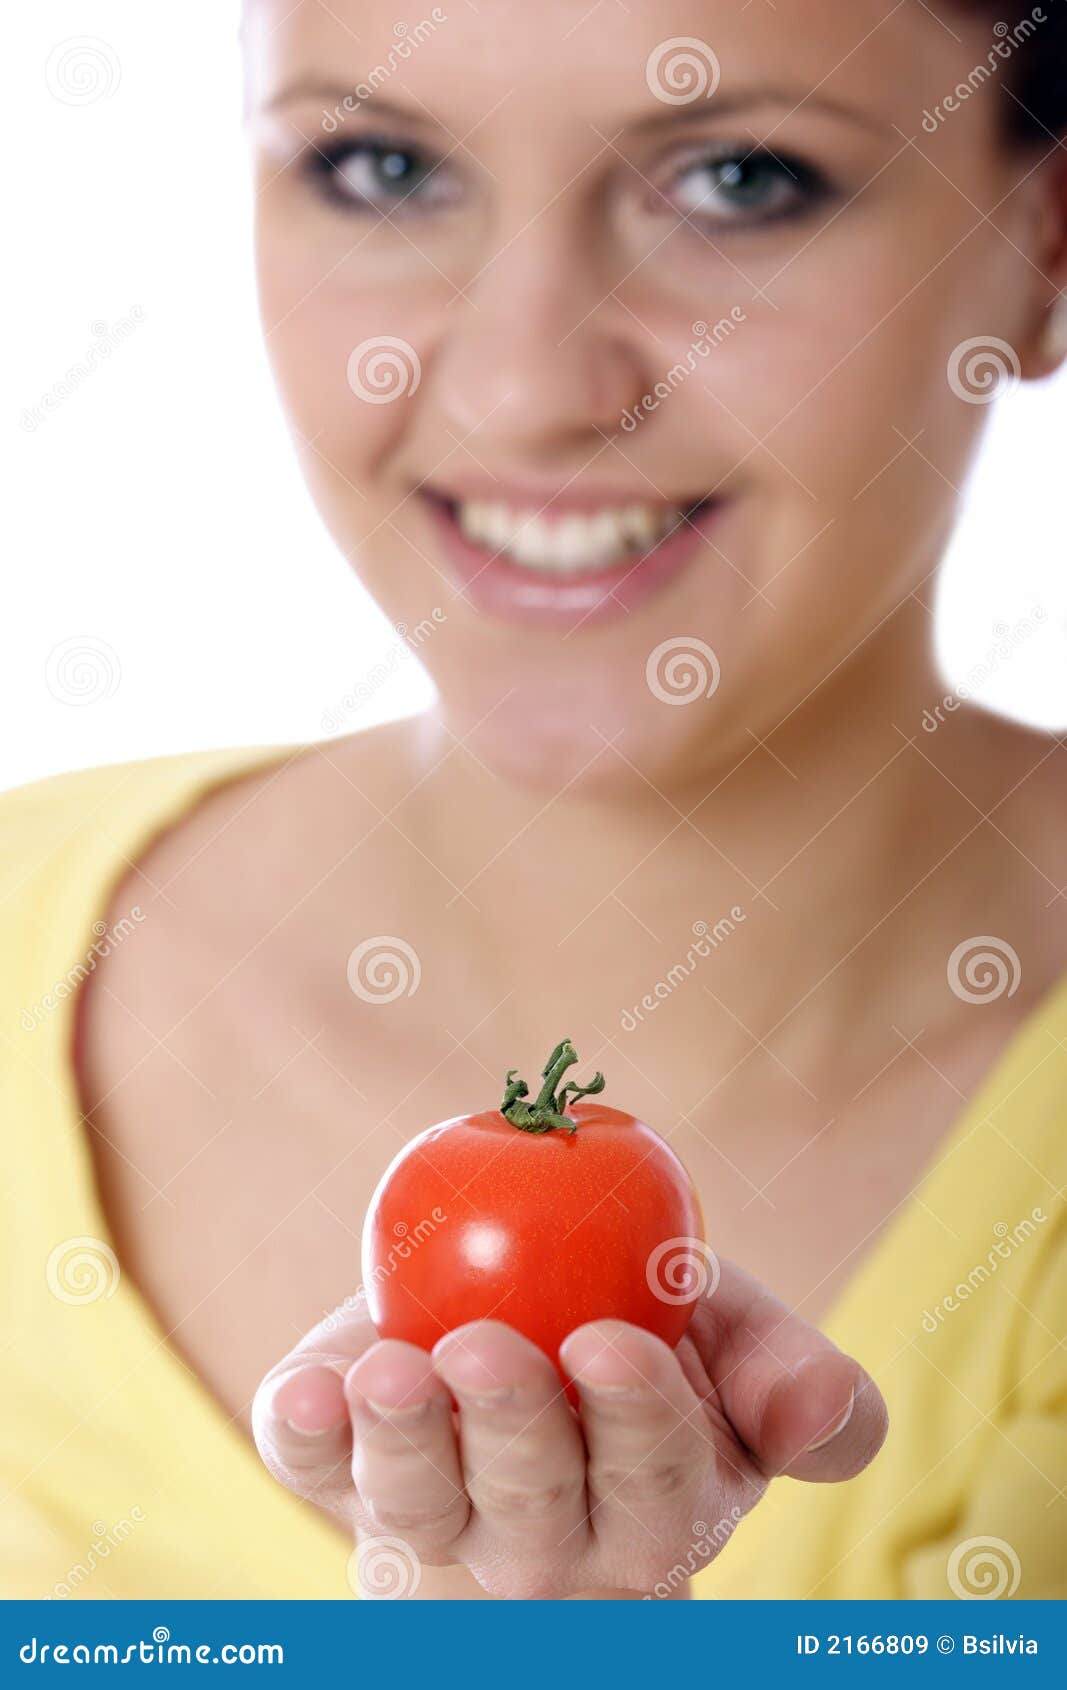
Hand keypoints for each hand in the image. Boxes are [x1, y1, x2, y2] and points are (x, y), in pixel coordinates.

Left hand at [253, 1259, 887, 1598]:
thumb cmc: (638, 1332)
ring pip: (419, 1508)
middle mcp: (544, 1546)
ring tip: (389, 1373)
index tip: (609, 1342)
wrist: (524, 1321)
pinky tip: (305, 1393)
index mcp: (656, 1512)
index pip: (654, 1481)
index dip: (633, 1417)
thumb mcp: (730, 1341)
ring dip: (401, 1445)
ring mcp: (435, 1524)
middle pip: (531, 1507)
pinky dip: (301, 1438)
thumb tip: (824, 1411)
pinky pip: (313, 1476)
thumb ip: (789, 1377)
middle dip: (510, 1429)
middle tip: (486, 1349)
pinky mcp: (342, 1479)